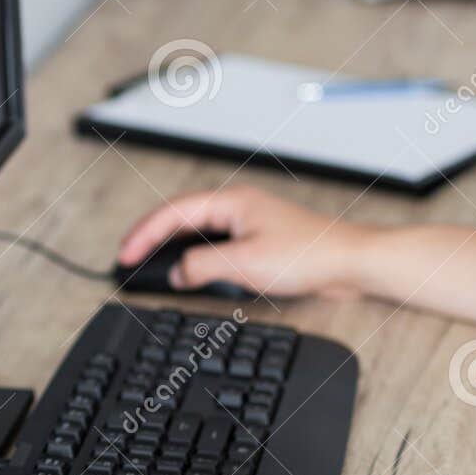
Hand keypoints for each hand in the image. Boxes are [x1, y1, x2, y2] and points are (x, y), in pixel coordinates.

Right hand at [116, 187, 371, 298]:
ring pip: (198, 231)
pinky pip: (215, 244)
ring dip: (173, 246)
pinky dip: (195, 256)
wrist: (350, 262)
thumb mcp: (245, 263)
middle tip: (129, 257)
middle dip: (151, 237)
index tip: (125, 253)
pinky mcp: (259, 241)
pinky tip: (192, 272)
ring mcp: (248, 223)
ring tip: (151, 264)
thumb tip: (178, 272)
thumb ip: (203, 266)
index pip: (173, 213)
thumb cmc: (309, 254)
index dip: (144, 234)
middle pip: (181, 217)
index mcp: (231, 201)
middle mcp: (238, 206)